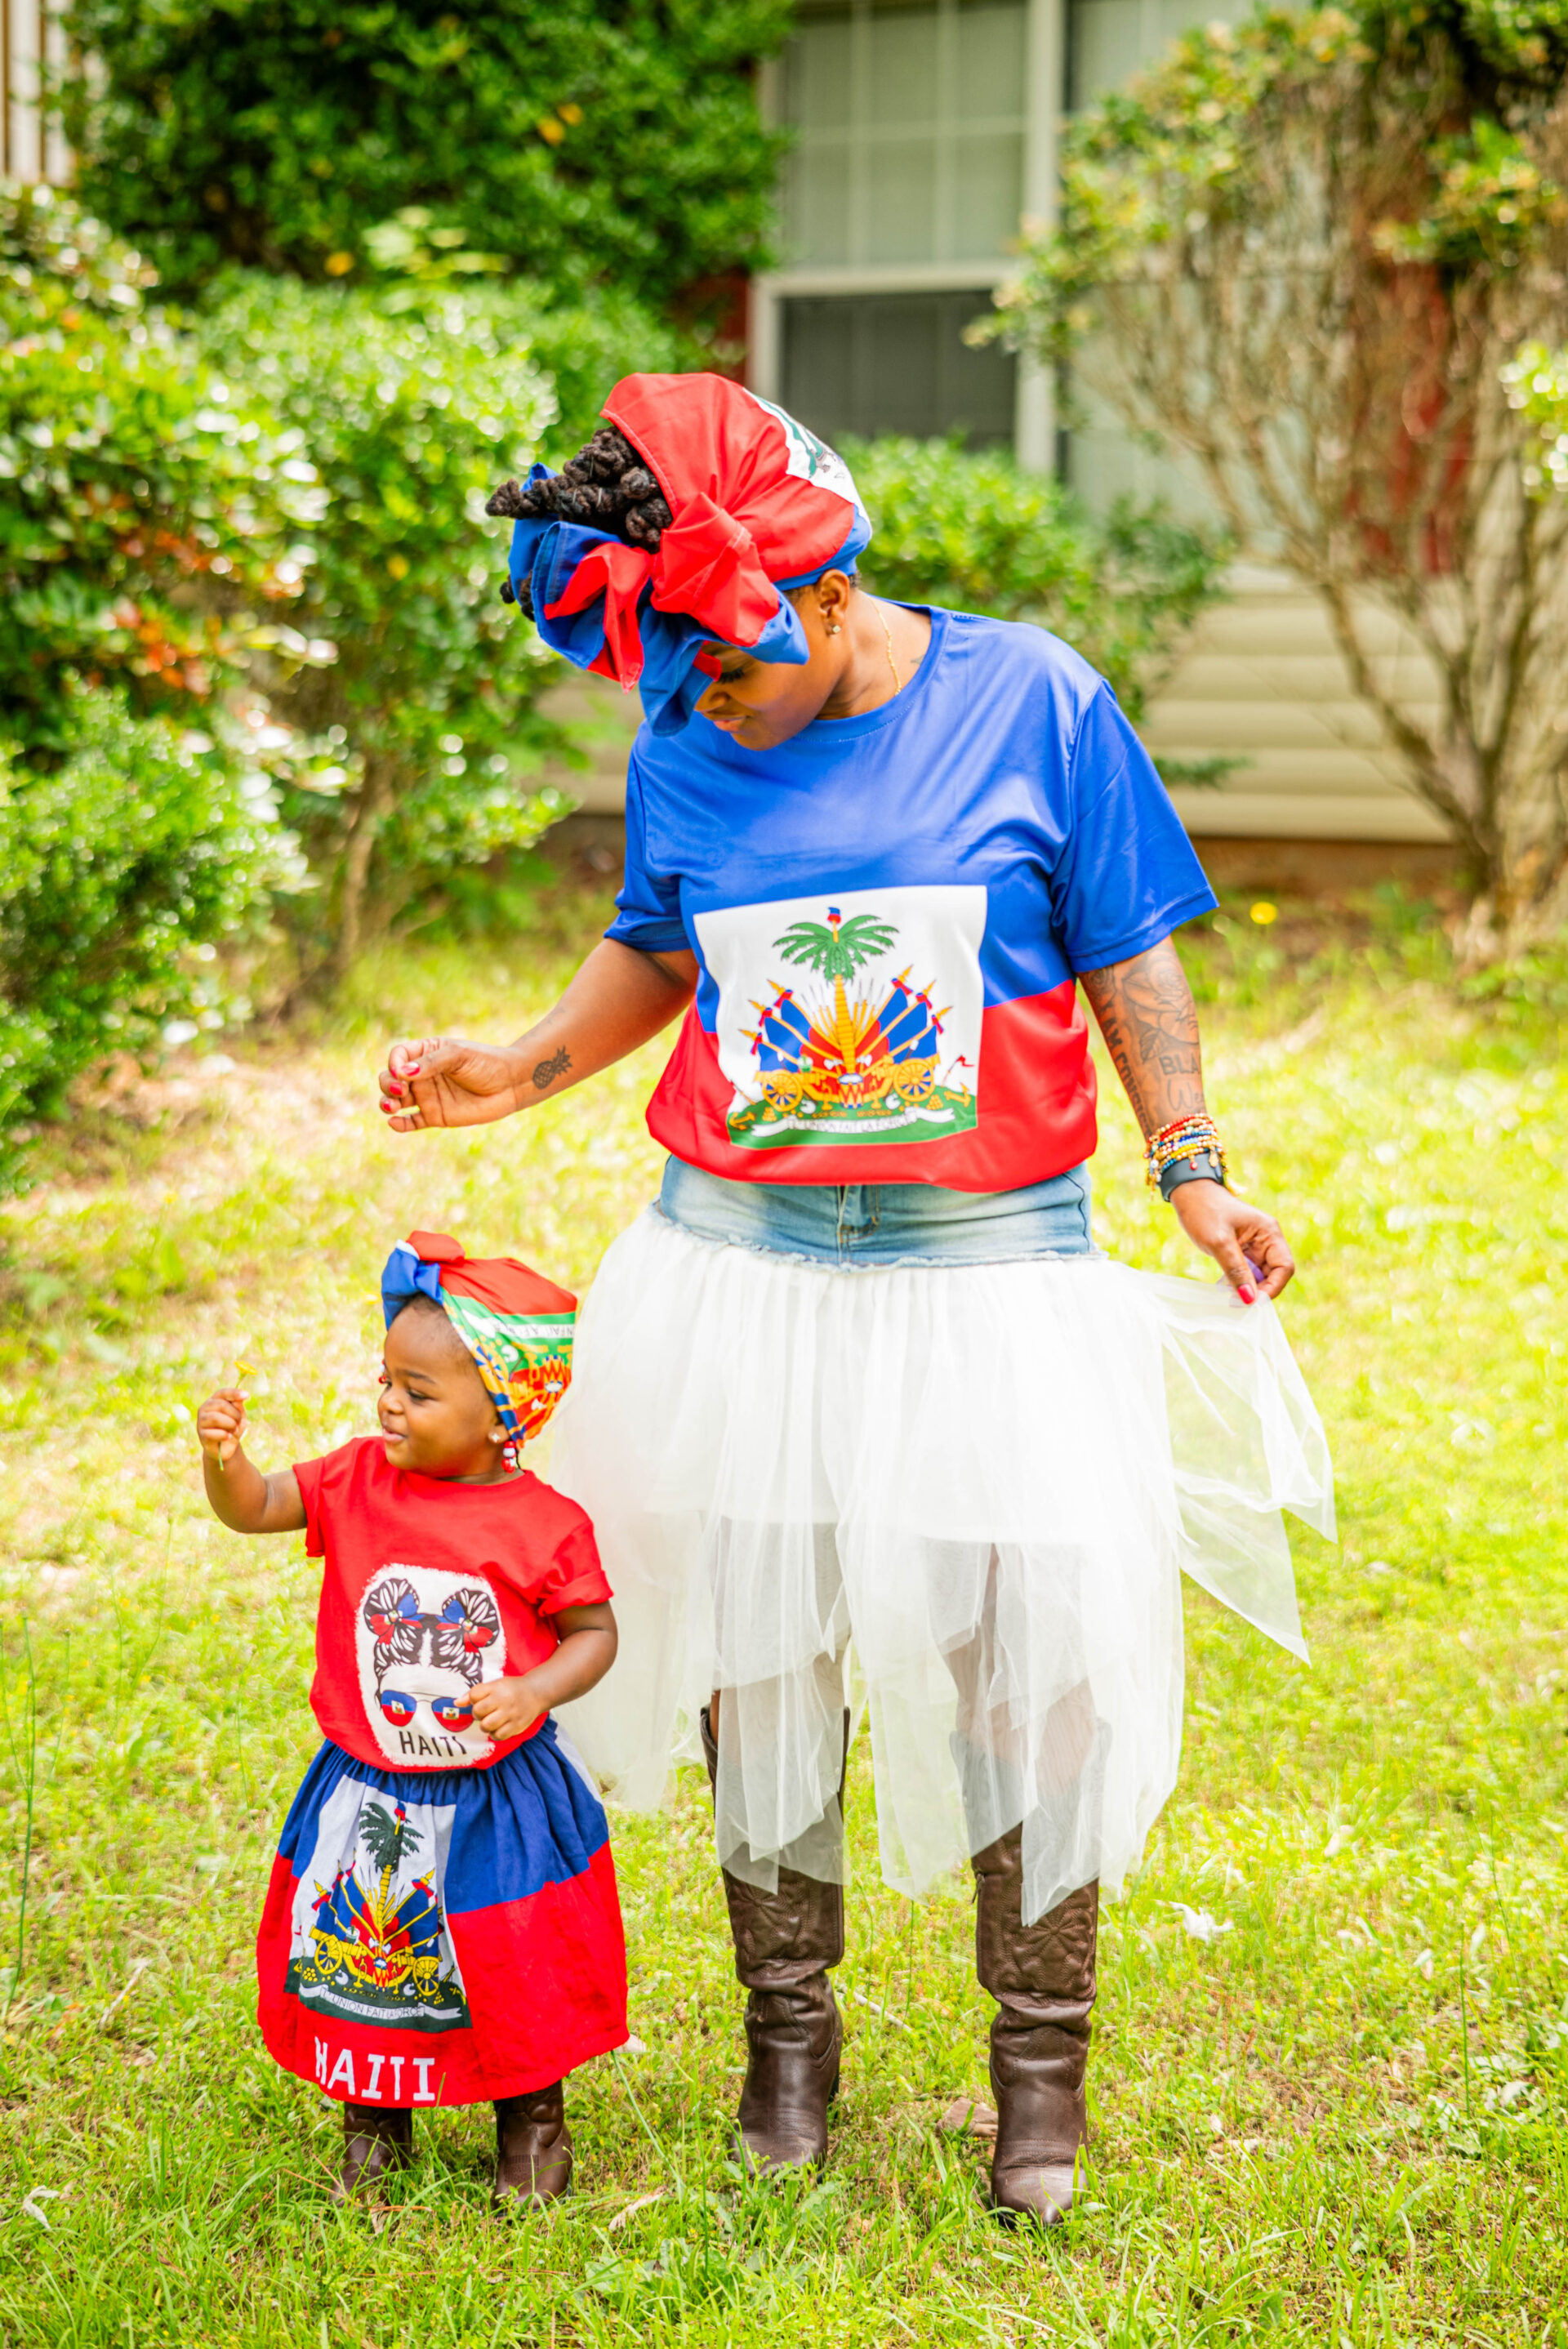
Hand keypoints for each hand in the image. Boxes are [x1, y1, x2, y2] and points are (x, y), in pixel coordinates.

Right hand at [197, 1388, 245, 1464]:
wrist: (226, 1448)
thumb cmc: (232, 1428)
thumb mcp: (239, 1416)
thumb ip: (238, 1407)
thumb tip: (239, 1399)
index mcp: (214, 1401)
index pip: (222, 1393)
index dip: (234, 1393)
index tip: (247, 1396)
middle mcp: (204, 1408)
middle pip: (221, 1405)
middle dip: (235, 1414)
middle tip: (239, 1423)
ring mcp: (200, 1421)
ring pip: (215, 1418)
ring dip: (230, 1424)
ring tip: (234, 1430)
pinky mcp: (201, 1434)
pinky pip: (212, 1433)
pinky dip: (224, 1435)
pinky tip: (228, 1437)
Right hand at [378, 1036, 522, 1134]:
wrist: (511, 1085)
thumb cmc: (487, 1063)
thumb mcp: (459, 1056)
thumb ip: (431, 1063)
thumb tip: (402, 1073)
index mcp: (426, 1053)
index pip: (398, 1056)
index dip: (394, 1063)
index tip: (401, 1072)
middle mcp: (423, 1075)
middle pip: (391, 1078)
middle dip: (387, 1084)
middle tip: (400, 1091)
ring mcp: (428, 1096)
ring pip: (396, 1101)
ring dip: (387, 1103)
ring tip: (392, 1106)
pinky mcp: (435, 1116)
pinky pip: (411, 1122)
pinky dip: (399, 1124)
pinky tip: (394, 1123)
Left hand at [469, 1674, 545, 1740]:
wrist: (536, 1693)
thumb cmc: (511, 1689)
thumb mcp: (494, 1685)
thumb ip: (475, 1693)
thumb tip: (456, 1703)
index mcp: (496, 1687)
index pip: (474, 1695)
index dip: (473, 1699)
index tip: (480, 1699)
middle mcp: (503, 1700)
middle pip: (477, 1712)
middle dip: (478, 1714)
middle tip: (486, 1712)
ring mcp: (510, 1714)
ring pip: (486, 1726)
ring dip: (485, 1725)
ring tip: (491, 1720)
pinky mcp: (516, 1726)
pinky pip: (498, 1736)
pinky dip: (495, 1734)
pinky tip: (499, 1727)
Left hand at [1171, 1180, 1294, 1301]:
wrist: (1188, 1194)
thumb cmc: (1204, 1211)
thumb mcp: (1219, 1243)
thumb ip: (1236, 1271)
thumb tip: (1250, 1299)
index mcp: (1269, 1233)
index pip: (1284, 1267)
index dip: (1273, 1287)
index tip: (1252, 1301)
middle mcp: (1267, 1239)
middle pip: (1274, 1274)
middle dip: (1259, 1290)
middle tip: (1236, 1302)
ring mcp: (1255, 1245)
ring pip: (1260, 1275)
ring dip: (1248, 1288)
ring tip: (1229, 1296)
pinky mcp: (1243, 1250)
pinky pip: (1247, 1271)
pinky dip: (1239, 1281)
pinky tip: (1225, 1288)